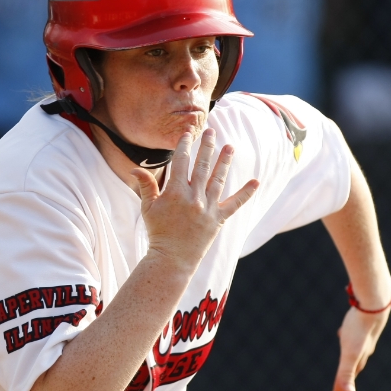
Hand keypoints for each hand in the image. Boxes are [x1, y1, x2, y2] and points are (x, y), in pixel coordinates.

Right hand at [133, 129, 258, 271]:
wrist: (172, 259)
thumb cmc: (158, 232)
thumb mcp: (148, 208)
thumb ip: (145, 186)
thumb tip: (134, 169)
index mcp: (175, 193)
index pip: (180, 163)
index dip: (184, 146)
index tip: (188, 134)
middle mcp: (193, 198)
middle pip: (202, 166)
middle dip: (207, 147)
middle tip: (212, 131)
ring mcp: (208, 209)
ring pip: (218, 179)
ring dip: (225, 161)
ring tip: (230, 146)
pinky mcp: (219, 220)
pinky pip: (234, 204)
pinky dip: (246, 193)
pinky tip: (255, 181)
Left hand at [332, 304, 390, 390]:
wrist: (375, 305)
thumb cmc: (359, 330)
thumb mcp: (349, 353)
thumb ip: (347, 372)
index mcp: (358, 357)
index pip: (348, 377)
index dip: (341, 388)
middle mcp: (363, 348)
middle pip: (353, 365)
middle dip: (347, 375)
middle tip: (342, 385)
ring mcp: (364, 335)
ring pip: (355, 349)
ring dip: (349, 356)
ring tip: (345, 359)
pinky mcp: (363, 321)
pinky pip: (353, 331)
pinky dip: (347, 335)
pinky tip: (344, 331)